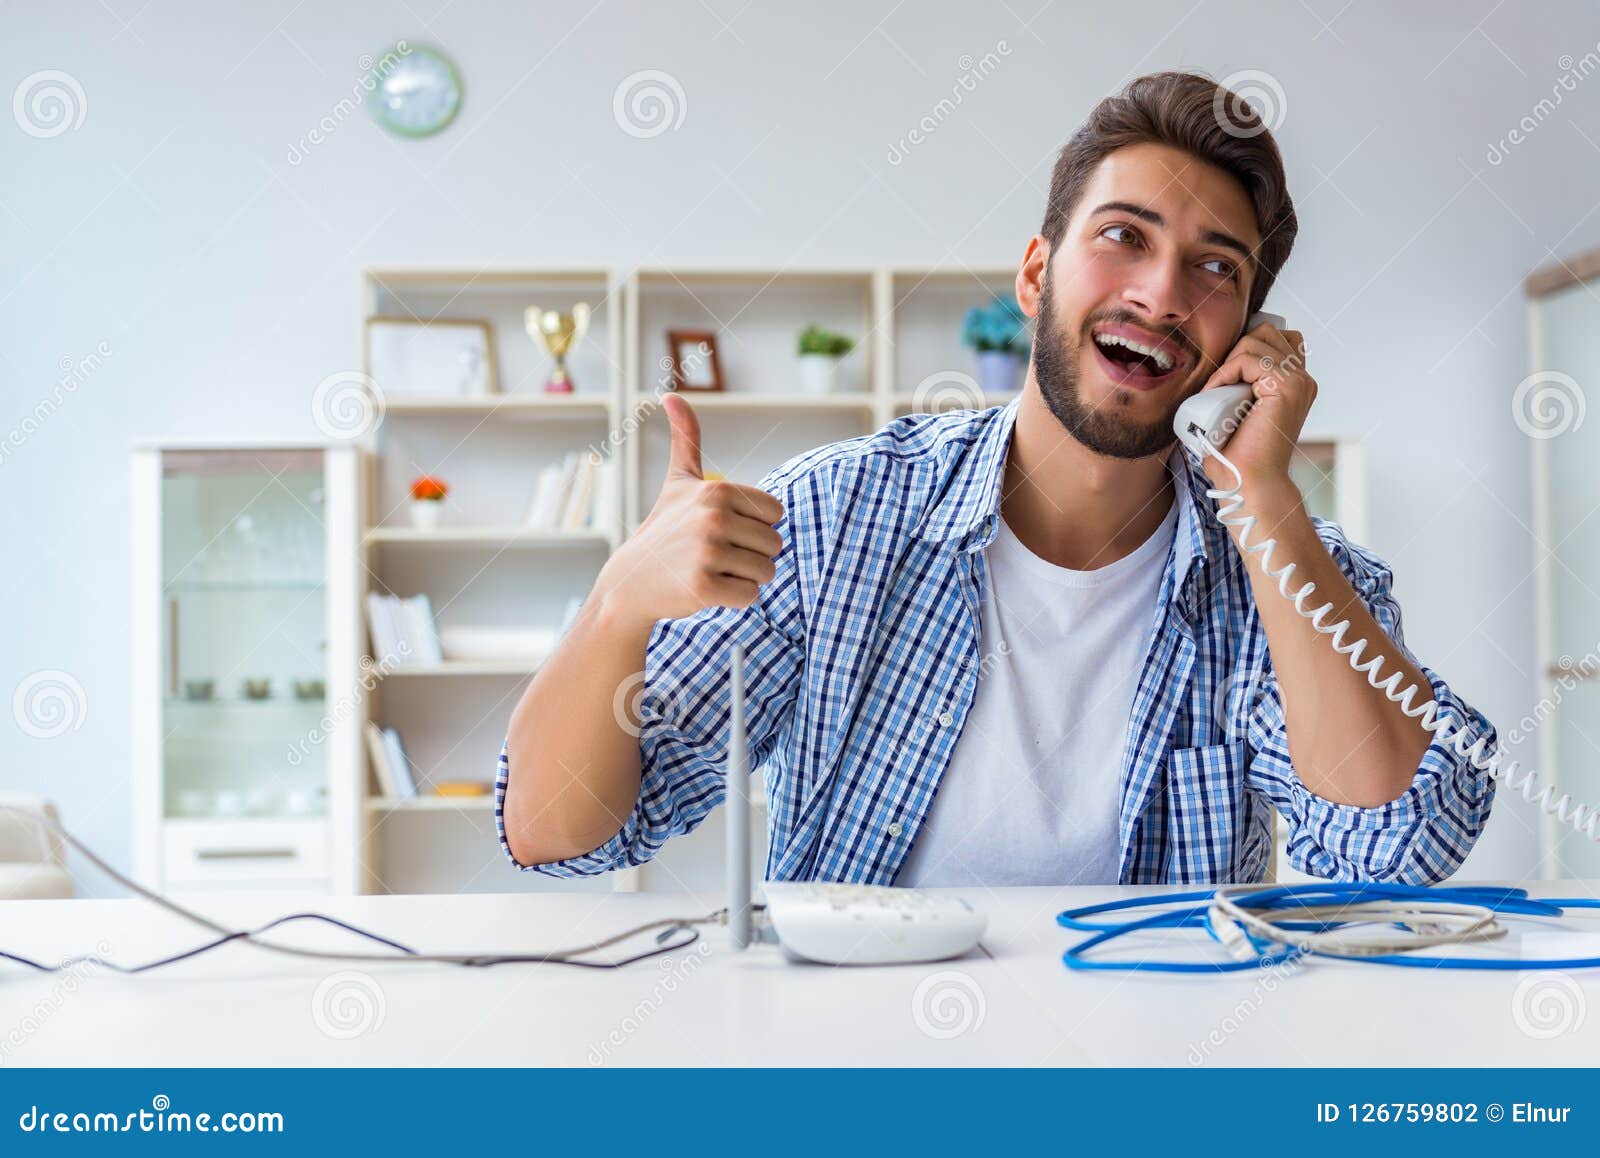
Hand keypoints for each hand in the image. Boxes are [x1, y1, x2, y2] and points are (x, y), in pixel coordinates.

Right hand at [592, 393, 785, 627]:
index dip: (754, 527)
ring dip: (744, 578)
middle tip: (714, 555)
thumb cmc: (664, 530)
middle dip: (751, 555)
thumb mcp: (678, 482)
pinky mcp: (703, 587)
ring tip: (710, 570)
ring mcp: (707, 553)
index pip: (775, 514)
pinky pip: (750, 597)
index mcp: (717, 490)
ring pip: (767, 573)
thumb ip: (686, 439)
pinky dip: (734, 599)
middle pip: (775, 545)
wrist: (630, 582)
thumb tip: (670, 395)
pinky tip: (706, 589)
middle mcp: (713, 518)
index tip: (722, 530)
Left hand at [1197, 319, 1314, 489]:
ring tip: (1218, 393)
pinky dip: (1224, 373)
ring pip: (1255, 340)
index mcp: (1295, 382)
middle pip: (1266, 332)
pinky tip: (1215, 394)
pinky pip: (1247, 359)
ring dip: (1228, 363)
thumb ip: (1242, 381)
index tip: (1225, 376)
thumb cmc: (1236, 453)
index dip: (1247, 347)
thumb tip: (1215, 358)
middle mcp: (1302, 379)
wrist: (1247, 482)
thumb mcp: (1239, 407)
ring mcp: (1298, 381)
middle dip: (1236, 350)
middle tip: (1221, 384)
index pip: (1276, 337)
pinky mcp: (1287, 387)